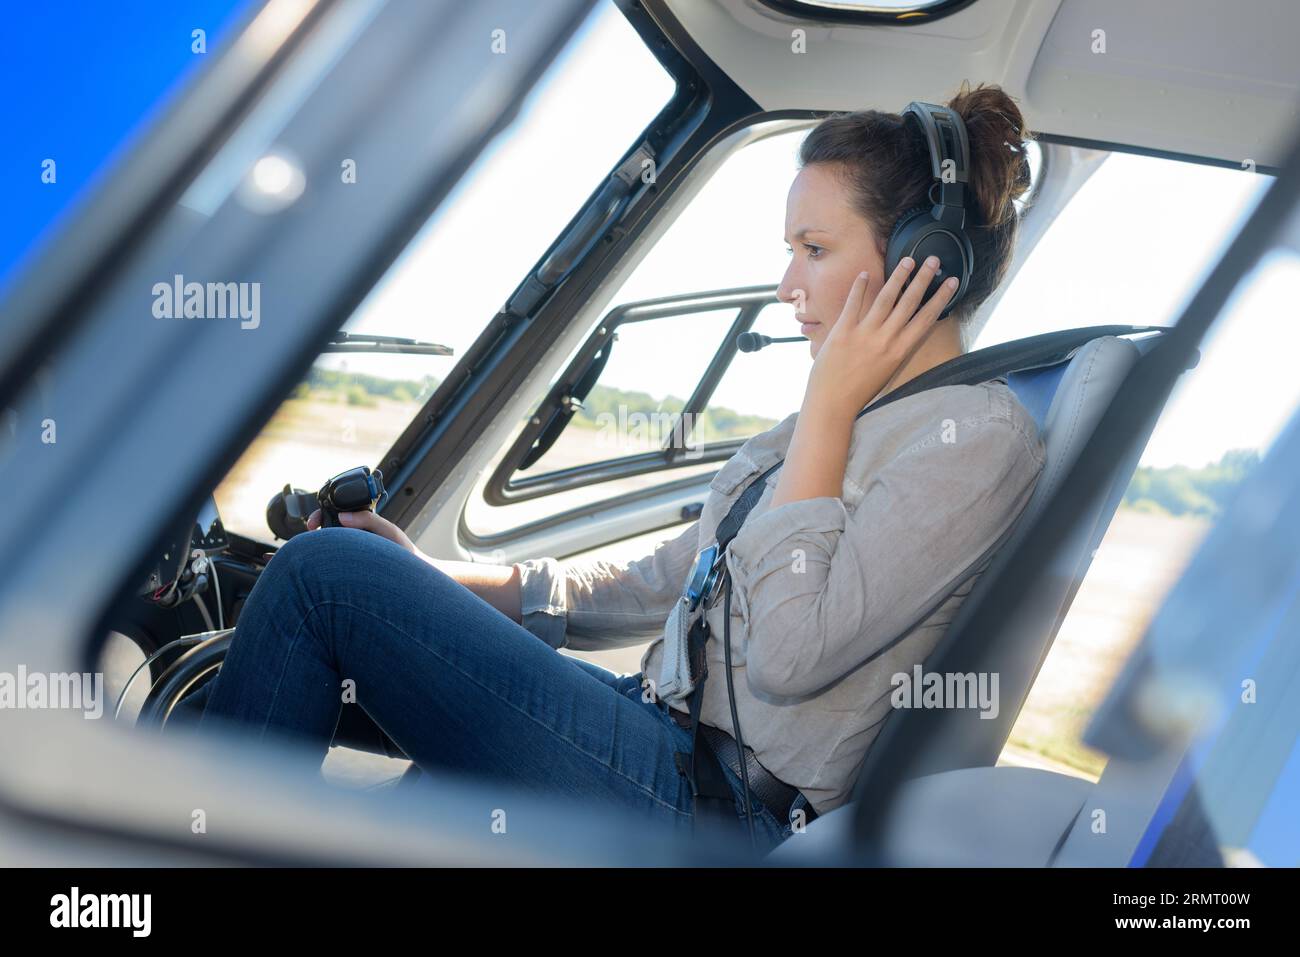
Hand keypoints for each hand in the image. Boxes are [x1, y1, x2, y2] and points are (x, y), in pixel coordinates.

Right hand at [306, 507, 417, 554]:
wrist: (411, 578)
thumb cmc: (403, 553)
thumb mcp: (389, 531)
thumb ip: (369, 519)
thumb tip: (342, 515)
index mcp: (362, 523)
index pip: (337, 513)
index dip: (323, 514)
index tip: (314, 522)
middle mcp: (353, 535)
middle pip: (328, 527)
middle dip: (316, 525)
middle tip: (310, 529)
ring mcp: (350, 549)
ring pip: (327, 544)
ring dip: (318, 543)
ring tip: (312, 546)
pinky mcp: (347, 565)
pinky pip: (331, 560)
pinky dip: (322, 558)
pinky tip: (319, 560)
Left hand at [804, 255, 958, 416]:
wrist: (832, 404)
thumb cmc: (859, 391)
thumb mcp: (886, 371)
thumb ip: (895, 349)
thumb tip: (902, 329)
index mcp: (900, 351)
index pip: (926, 318)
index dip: (941, 298)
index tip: (952, 281)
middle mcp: (885, 340)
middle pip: (909, 302)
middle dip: (924, 279)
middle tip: (933, 260)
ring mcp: (864, 334)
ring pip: (886, 298)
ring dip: (898, 277)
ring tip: (908, 260)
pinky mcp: (843, 331)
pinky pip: (853, 304)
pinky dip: (859, 287)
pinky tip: (865, 273)